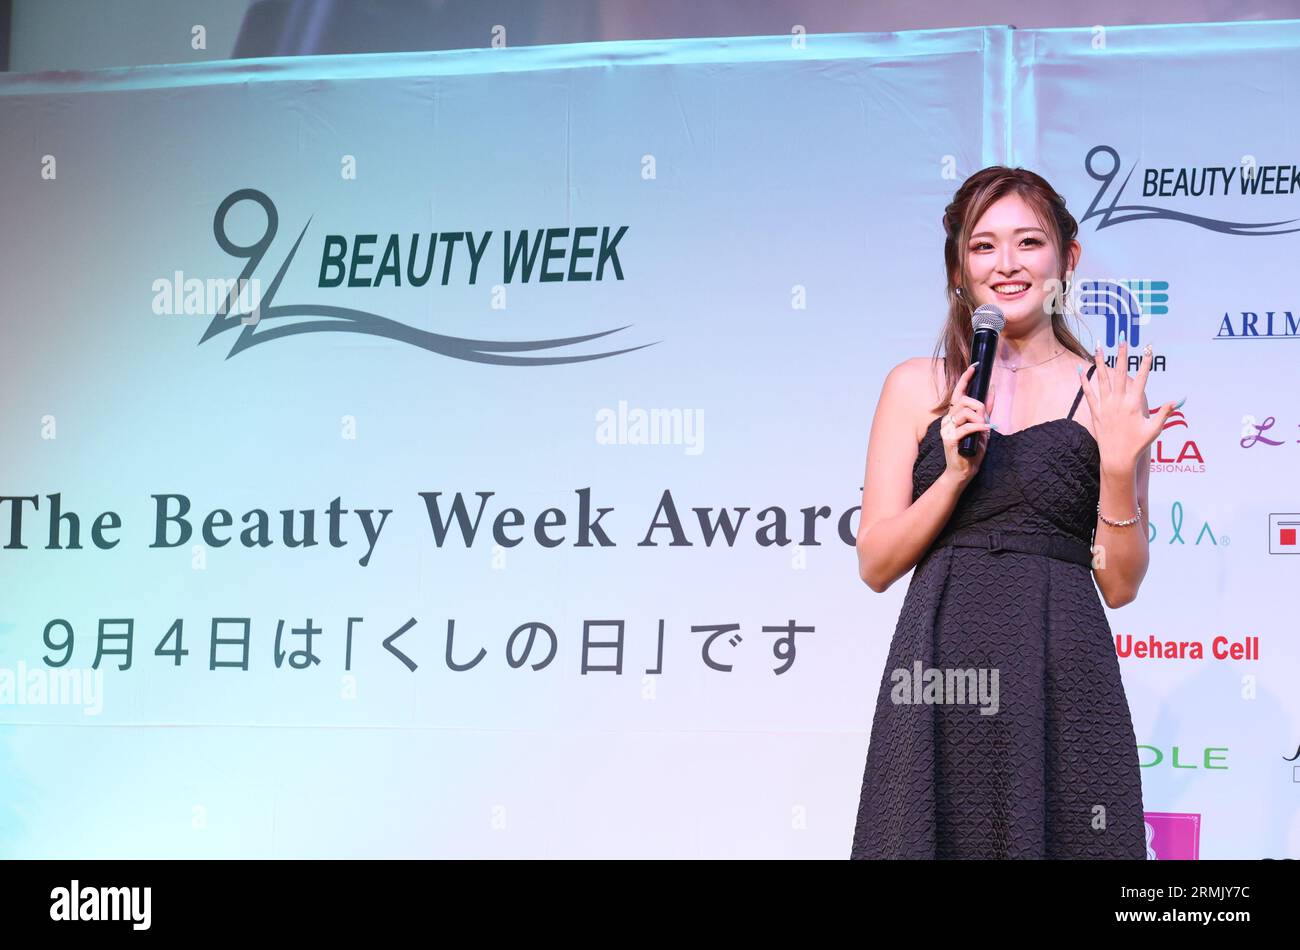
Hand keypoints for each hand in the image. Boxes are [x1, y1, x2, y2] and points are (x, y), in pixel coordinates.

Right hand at [940, 362, 995, 485]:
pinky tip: (985, 429)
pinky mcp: (949, 439)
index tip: (974, 367)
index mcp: (954, 415)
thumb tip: (992, 390)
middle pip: (964, 400)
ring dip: (979, 417)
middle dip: (979, 405)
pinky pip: (966, 427)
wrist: (964, 471)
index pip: (958, 392)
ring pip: (965, 412)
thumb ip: (986, 410)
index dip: (965, 379)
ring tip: (984, 427)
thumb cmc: (972, 450)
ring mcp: (947, 429)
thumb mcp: (982, 427)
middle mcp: (948, 420)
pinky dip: (979, 426)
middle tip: (985, 417)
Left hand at [1079, 336, 1180, 474]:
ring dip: (1101, 361)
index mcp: (1134, 404)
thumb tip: (1178, 400)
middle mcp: (1118, 402)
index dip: (1146, 363)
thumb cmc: (1137, 444)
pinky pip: (1088, 393)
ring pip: (1102, 379)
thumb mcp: (1154, 428)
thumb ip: (1165, 412)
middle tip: (1122, 339)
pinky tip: (1080, 369)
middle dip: (1122, 355)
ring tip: (1099, 346)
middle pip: (1121, 373)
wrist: (1117, 459)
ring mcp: (1105, 406)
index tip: (1148, 349)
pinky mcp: (1095, 412)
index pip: (1142, 379)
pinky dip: (1084, 381)